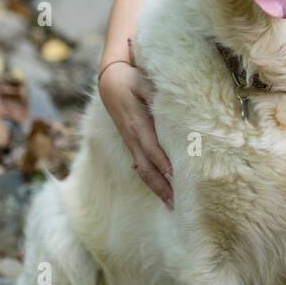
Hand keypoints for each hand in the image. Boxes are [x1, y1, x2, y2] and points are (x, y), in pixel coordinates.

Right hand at [98, 41, 173, 208]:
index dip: (162, 163)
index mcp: (137, 123)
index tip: (175, 177)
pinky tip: (162, 191)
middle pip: (147, 167)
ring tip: (171, 205)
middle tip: (176, 204)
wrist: (110, 80)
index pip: (151, 147)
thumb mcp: (143, 81)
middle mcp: (132, 137)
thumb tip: (169, 105)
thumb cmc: (131, 79)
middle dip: (161, 186)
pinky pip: (141, 166)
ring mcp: (130, 142)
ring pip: (143, 170)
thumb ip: (156, 94)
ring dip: (157, 188)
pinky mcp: (131, 143)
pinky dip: (151, 180)